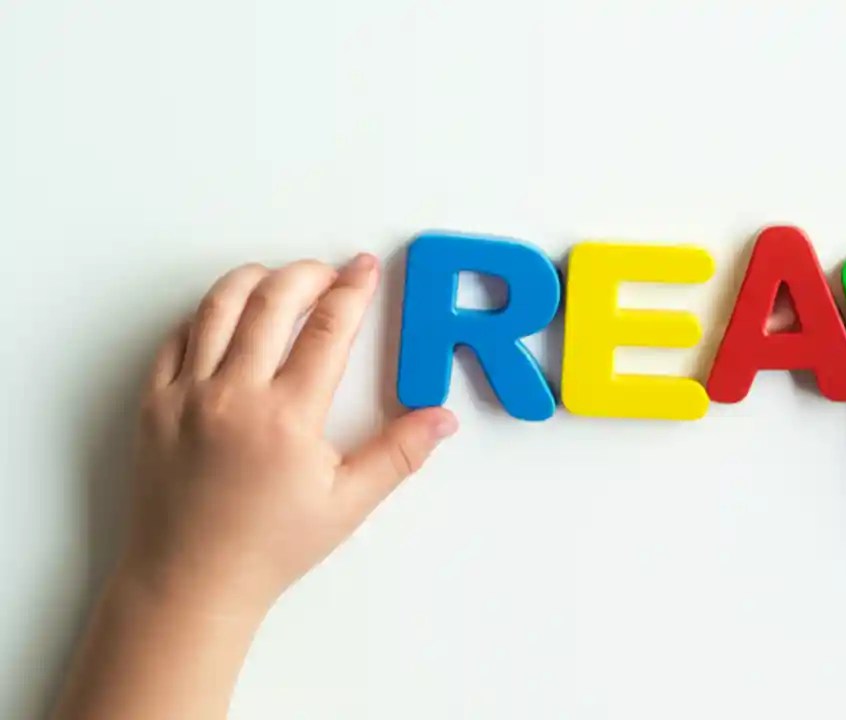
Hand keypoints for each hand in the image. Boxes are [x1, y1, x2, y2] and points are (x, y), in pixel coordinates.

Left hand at [122, 254, 456, 617]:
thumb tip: (442, 419)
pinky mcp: (154, 405)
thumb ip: (399, 454)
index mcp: (288, 416)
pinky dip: (204, 316)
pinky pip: (176, 338)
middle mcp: (234, 394)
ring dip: (253, 280)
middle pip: (273, 301)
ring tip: (277, 279)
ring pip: (218, 306)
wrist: (191, 581)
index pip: (328, 329)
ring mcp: (188, 396)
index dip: (353, 291)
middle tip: (329, 272)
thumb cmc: (270, 548)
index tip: (365, 270)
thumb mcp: (348, 503)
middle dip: (308, 274)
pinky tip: (225, 318)